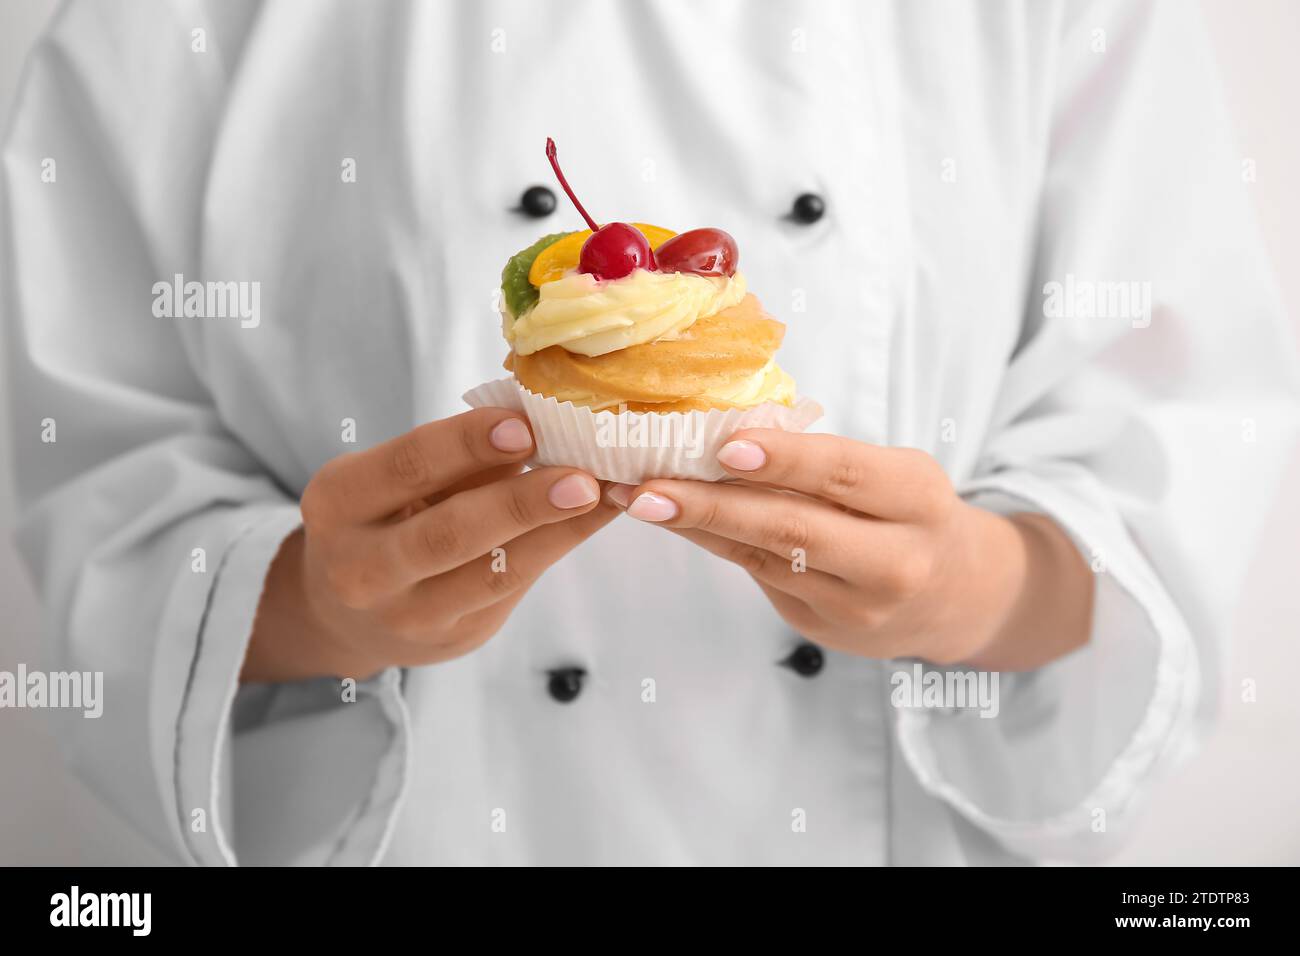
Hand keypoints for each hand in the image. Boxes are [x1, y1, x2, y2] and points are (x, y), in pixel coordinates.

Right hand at [243, 408, 616, 681]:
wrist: (350, 613)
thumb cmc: (387, 516)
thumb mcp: (396, 479)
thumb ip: (458, 453)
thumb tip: (542, 414)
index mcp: (337, 503)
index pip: (406, 467)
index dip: (464, 444)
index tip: (522, 423)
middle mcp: (361, 567)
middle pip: (448, 532)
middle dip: (520, 502)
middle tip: (580, 475)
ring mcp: (406, 613)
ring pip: (491, 572)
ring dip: (555, 530)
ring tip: (603, 495)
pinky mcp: (454, 638)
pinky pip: (514, 590)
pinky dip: (558, 548)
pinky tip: (594, 518)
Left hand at [607, 430, 1091, 669]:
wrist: (959, 598)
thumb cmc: (913, 514)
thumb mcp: (895, 476)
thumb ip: (828, 464)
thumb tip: (729, 433)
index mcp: (917, 499)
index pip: (843, 473)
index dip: (783, 459)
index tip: (723, 445)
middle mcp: (893, 560)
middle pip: (792, 527)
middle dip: (710, 505)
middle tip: (646, 486)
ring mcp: (857, 605)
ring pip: (763, 555)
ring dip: (694, 525)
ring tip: (636, 498)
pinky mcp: (823, 628)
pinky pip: (759, 575)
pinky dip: (713, 543)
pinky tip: (671, 520)